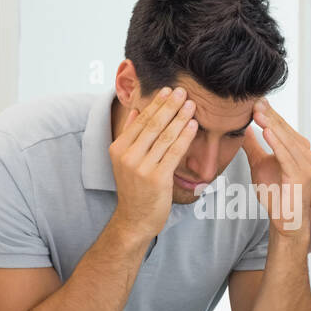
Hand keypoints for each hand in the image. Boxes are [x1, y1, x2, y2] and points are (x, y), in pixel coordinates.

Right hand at [109, 86, 198, 238]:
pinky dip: (184, 136)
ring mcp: (141, 168)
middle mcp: (127, 156)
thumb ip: (130, 135)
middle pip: (152, 125)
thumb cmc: (135, 188)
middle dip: (169, 106)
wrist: (135, 220)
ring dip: (179, 118)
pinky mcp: (157, 178)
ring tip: (191, 104)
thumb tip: (137, 110)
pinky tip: (193, 125)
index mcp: (118, 148)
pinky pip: (174, 152)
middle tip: (183, 91)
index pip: (139, 120)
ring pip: (164, 136)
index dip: (155, 104)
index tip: (167, 90)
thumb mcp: (125, 160)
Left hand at [242, 99, 310, 238]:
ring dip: (271, 125)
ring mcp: (305, 163)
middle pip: (284, 130)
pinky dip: (276, 143)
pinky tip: (266, 131)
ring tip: (258, 112)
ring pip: (285, 140)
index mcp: (297, 148)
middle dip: (269, 115)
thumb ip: (253, 146)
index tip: (254, 100)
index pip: (281, 126)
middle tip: (255, 100)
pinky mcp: (301, 175)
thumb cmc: (275, 194)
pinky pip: (286, 156)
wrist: (284, 220)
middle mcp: (305, 152)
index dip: (268, 113)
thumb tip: (242, 128)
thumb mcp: (259, 164)